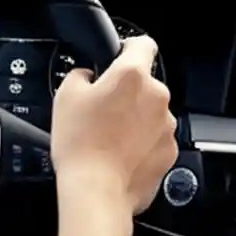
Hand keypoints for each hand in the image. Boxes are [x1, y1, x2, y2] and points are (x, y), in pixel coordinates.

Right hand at [51, 35, 177, 216]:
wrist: (96, 192)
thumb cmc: (81, 146)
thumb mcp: (66, 96)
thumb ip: (81, 75)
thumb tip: (88, 76)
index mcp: (132, 76)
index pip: (143, 44)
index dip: (128, 47)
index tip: (121, 56)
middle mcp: (156, 96)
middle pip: (144, 84)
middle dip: (126, 94)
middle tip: (101, 111)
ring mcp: (166, 125)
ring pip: (150, 112)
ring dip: (135, 119)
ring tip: (108, 138)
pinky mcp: (169, 151)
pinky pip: (155, 139)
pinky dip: (141, 143)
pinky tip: (119, 155)